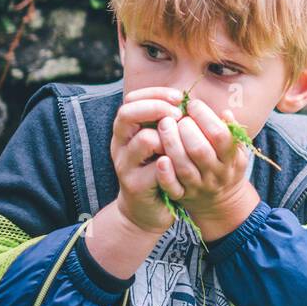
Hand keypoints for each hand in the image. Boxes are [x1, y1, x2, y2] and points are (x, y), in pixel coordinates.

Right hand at [108, 86, 187, 233]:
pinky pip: (157, 167)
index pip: (132, 99)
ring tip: (180, 145)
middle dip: (157, 108)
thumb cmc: (159, 169)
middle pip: (128, 113)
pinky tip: (180, 164)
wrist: (146, 211)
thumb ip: (165, 122)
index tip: (178, 97)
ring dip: (169, 137)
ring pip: (145, 139)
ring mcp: (125, 165)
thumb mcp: (159, 142)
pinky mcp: (135, 185)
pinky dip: (173, 163)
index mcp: (125, 130)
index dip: (155, 94)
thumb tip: (186, 99)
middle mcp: (119, 144)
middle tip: (179, 116)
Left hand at [158, 98, 259, 241]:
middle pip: (200, 150)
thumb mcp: (236, 150)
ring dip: (171, 144)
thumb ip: (232, 132)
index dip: (205, 117)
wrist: (221, 203)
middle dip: (185, 129)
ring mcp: (198, 186)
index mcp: (230, 159)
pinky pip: (172, 187)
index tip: (193, 105)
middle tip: (176, 116)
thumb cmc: (226, 166)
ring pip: (183, 166)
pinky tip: (160, 159)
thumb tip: (225, 113)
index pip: (220, 135)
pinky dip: (165, 174)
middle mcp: (215, 174)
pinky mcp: (182, 196)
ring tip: (164, 125)